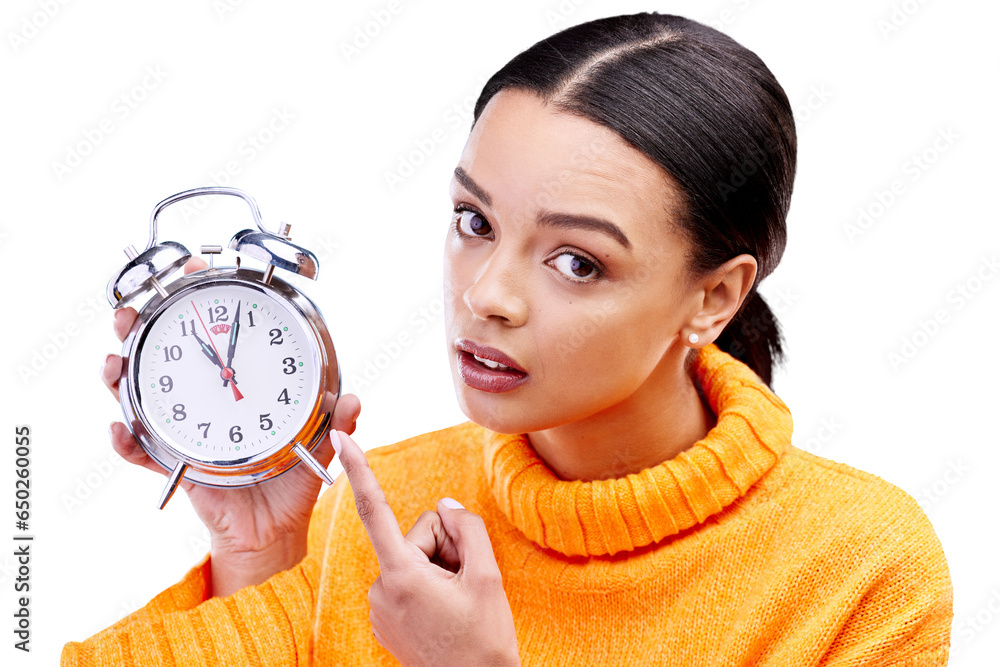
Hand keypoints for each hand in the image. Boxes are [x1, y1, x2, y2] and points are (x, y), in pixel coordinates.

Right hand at [101, 256, 362, 596]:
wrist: (273, 530)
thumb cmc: (293, 478)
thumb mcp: (320, 443)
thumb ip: (338, 421)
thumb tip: (353, 401)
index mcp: (240, 385)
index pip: (215, 332)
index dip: (200, 300)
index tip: (192, 270)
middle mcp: (206, 399)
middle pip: (163, 354)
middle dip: (140, 328)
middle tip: (131, 312)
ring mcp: (184, 428)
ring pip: (140, 394)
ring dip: (120, 376)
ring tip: (113, 363)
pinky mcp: (173, 463)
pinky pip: (142, 451)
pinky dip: (127, 441)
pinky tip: (121, 430)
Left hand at [333, 429, 519, 666]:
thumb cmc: (482, 640)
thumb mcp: (486, 576)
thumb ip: (465, 529)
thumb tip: (445, 506)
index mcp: (401, 575)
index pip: (375, 510)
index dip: (357, 469)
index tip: (340, 438)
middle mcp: (380, 589)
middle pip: (414, 535)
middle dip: (442, 546)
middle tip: (465, 580)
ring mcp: (380, 606)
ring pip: (412, 558)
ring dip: (437, 568)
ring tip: (456, 600)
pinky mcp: (384, 618)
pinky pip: (406, 579)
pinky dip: (428, 584)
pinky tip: (445, 609)